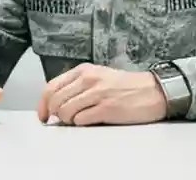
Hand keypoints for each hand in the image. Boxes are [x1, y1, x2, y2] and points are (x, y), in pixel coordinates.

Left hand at [37, 63, 167, 125]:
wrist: (152, 91)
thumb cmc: (125, 86)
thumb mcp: (98, 76)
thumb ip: (77, 85)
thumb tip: (56, 103)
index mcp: (83, 70)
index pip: (51, 86)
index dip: (43, 104)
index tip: (43, 115)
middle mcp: (88, 80)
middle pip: (56, 100)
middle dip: (55, 114)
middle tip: (61, 120)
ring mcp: (97, 94)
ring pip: (66, 111)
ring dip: (68, 120)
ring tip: (77, 120)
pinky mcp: (107, 109)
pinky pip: (81, 120)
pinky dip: (80, 124)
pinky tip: (88, 121)